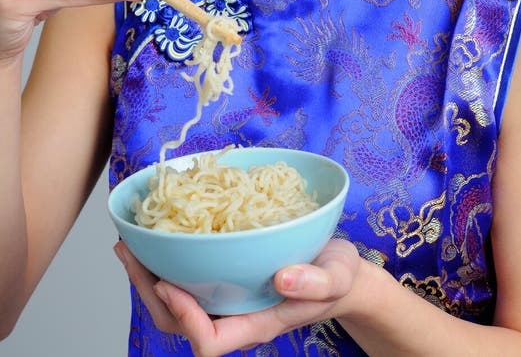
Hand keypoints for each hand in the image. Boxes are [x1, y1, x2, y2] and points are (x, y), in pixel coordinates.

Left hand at [114, 238, 362, 356]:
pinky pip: (187, 278)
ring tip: (129, 242)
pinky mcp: (225, 277)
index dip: (184, 318)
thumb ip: (316, 283)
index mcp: (255, 323)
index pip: (208, 342)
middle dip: (147, 291)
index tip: (169, 284)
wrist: (339, 268)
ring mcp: (226, 298)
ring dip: (148, 275)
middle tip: (127, 251)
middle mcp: (233, 315)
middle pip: (177, 322)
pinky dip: (166, 259)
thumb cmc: (338, 278)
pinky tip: (159, 233)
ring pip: (175, 302)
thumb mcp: (337, 277)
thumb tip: (283, 276)